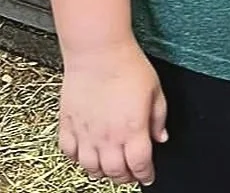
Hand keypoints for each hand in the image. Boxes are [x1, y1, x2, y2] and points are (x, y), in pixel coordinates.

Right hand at [58, 40, 167, 185]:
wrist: (98, 52)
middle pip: (115, 172)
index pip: (139, 164)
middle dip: (125, 177)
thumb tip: (161, 137)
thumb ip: (159, 117)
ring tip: (110, 167)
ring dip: (102, 172)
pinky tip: (86, 155)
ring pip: (91, 168)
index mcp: (132, 129)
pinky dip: (78, 160)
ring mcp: (85, 133)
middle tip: (131, 174)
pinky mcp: (68, 126)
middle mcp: (108, 137)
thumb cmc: (128, 66)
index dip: (145, 174)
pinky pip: (70, 153)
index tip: (148, 176)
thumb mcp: (155, 90)